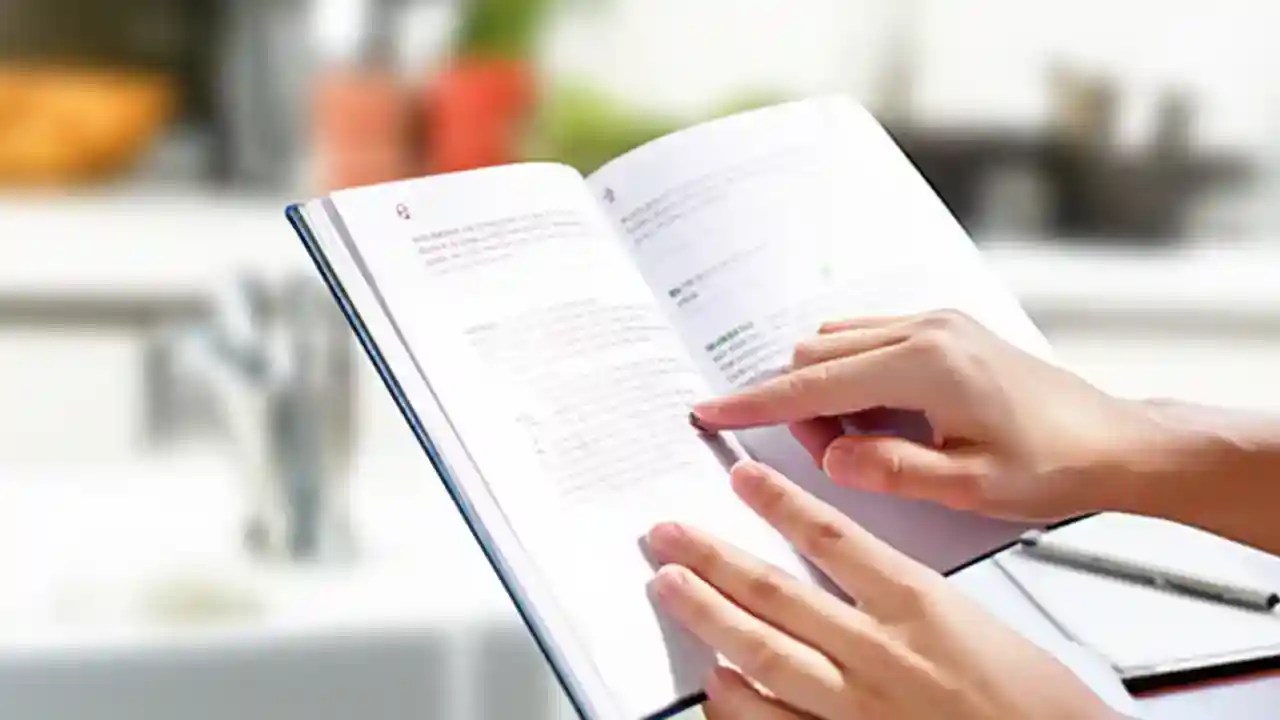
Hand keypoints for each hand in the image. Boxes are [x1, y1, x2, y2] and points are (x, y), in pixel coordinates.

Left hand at [647, 461, 1118, 719]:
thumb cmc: (1034, 701)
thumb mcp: (976, 623)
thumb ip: (906, 597)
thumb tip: (851, 568)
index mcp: (922, 608)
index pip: (835, 539)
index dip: (780, 504)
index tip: (744, 478)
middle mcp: (883, 654)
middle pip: (778, 593)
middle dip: (713, 557)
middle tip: (667, 533)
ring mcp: (860, 707)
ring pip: (764, 652)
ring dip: (708, 615)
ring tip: (668, 584)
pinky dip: (738, 698)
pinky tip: (714, 678)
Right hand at [693, 310, 1176, 520]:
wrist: (1113, 441)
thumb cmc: (1054, 463)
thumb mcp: (966, 486)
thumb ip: (888, 470)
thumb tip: (831, 457)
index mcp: (926, 364)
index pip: (814, 384)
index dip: (756, 404)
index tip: (712, 412)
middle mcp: (925, 329)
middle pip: (817, 355)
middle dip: (801, 406)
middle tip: (834, 457)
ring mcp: (934, 322)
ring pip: (838, 344)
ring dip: (829, 390)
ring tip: (868, 442)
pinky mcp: (942, 329)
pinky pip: (867, 341)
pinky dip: (854, 377)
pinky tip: (886, 418)